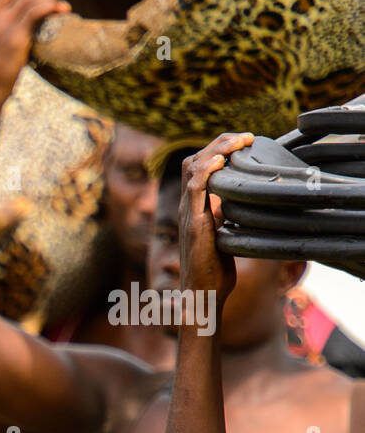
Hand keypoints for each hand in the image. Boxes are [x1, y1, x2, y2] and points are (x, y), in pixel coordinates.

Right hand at [179, 133, 250, 310]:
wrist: (203, 296)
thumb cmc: (214, 271)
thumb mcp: (224, 234)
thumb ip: (226, 216)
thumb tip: (243, 203)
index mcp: (193, 207)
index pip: (198, 166)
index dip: (218, 149)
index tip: (244, 142)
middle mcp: (186, 206)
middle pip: (193, 159)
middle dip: (220, 142)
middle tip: (246, 136)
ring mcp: (188, 213)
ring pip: (193, 167)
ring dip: (218, 148)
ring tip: (241, 140)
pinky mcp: (193, 223)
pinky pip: (194, 188)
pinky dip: (207, 169)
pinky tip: (222, 161)